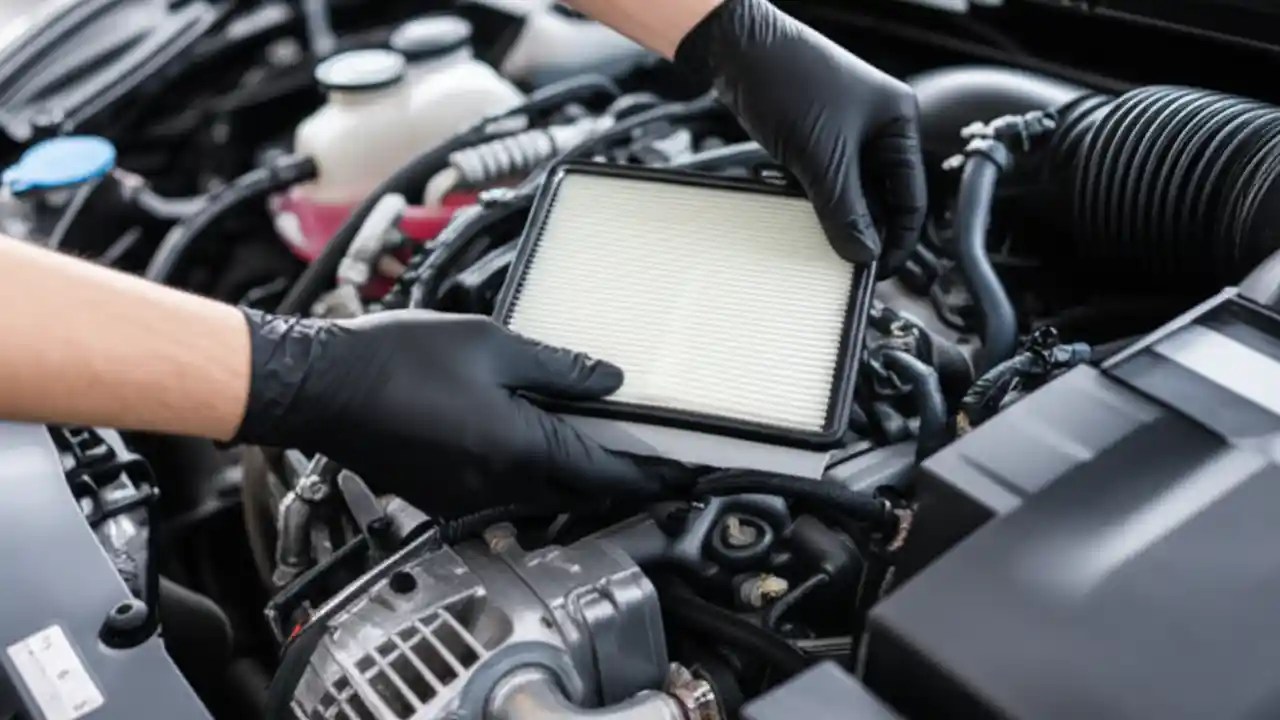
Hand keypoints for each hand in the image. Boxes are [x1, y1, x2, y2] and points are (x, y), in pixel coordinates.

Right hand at [233, 309, 660, 515]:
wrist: (322, 387)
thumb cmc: (397, 360)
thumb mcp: (492, 345)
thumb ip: (559, 367)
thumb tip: (609, 380)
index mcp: (520, 448)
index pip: (607, 475)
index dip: (652, 478)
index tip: (682, 479)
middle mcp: (498, 485)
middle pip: (579, 494)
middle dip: (619, 484)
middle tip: (649, 466)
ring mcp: (468, 497)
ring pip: (542, 497)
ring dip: (574, 480)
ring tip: (598, 451)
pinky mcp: (442, 496)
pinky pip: (504, 495)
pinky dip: (531, 477)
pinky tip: (531, 448)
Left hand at [675, 0, 926, 273]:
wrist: (736, 49)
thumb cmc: (787, 82)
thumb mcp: (821, 157)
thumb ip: (844, 210)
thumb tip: (863, 255)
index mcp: (898, 123)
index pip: (911, 197)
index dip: (899, 238)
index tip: (879, 270)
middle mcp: (878, 127)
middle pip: (883, 198)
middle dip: (867, 230)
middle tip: (848, 265)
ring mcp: (845, 132)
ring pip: (852, 192)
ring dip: (839, 217)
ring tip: (823, 243)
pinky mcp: (815, 138)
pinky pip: (825, 182)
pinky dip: (817, 201)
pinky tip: (803, 216)